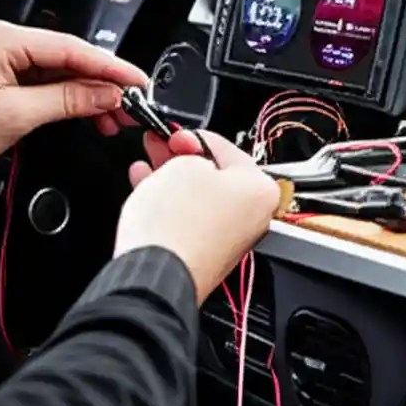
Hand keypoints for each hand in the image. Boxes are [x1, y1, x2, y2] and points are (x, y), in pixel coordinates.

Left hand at [0, 20, 148, 195]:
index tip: (138, 82)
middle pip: (70, 60)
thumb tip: (106, 94)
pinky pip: (46, 86)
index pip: (73, 49)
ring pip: (61, 75)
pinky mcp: (2, 82)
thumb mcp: (16, 116)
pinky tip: (87, 116)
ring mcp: (3, 63)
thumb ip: (68, 101)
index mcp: (5, 40)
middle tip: (133, 105)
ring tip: (114, 118)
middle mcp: (4, 44)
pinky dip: (69, 102)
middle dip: (104, 84)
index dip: (111, 68)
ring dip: (89, 96)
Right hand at [115, 130, 280, 301]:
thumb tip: (189, 161)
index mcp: (260, 190)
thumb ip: (192, 154)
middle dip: (181, 157)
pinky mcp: (202, 254)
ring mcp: (227, 239)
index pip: (228, 149)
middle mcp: (251, 217)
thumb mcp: (185, 164)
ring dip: (170, 177)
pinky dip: (167, 202)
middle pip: (214, 175)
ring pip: (197, 197)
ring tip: (147, 163)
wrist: (157, 272)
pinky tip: (145, 187)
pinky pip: (187, 219)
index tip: (176, 133)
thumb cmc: (177, 223)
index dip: (195, 136)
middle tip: (161, 144)